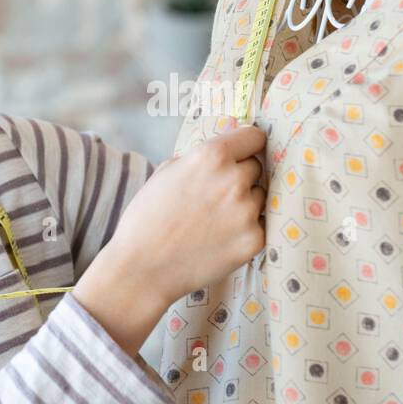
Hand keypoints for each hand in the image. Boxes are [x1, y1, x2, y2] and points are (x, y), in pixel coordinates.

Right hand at [72, 124, 267, 355]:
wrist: (142, 268)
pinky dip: (246, 230)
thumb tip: (232, 135)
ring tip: (215, 221)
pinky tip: (221, 238)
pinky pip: (261, 225)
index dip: (247, 146)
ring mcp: (247, 212)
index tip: (244, 154)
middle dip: (242, 177)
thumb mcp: (168, 171)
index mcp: (212, 156)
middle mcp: (234, 180)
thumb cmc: (148, 217)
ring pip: (260, 197)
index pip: (254, 136)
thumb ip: (203, 153)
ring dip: (245, 204)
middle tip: (216, 197)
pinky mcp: (254, 240)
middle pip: (257, 168)